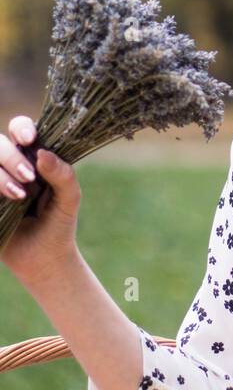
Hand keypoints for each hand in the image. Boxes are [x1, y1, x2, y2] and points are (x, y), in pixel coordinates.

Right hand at [0, 115, 80, 288]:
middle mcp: (8, 166)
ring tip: (19, 195)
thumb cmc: (59, 225)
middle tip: (29, 177)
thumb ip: (63, 175)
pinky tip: (6, 203)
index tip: (30, 140)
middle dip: (11, 156)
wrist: (44, 261)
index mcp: (32, 157)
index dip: (22, 128)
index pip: (21, 129)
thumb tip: (43, 153)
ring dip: (0, 174)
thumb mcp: (69, 199)